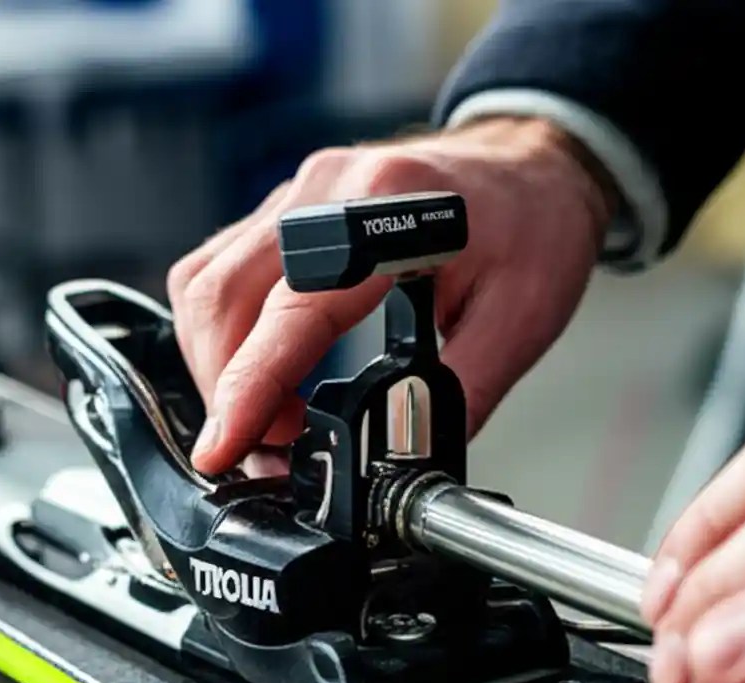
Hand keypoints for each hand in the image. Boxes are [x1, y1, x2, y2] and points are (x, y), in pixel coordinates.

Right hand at [168, 117, 612, 473]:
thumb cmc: (536, 225)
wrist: (536, 165)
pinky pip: (221, 269)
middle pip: (221, 296)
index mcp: (385, 212)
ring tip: (277, 417)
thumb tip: (404, 455)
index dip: (247, 389)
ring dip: (221, 364)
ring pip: (207, 283)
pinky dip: (228, 333)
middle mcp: (325, 191)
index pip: (289, 311)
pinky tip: (268, 369)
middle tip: (273, 450)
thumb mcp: (522, 319)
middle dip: (226, 390)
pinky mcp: (287, 206)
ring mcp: (298, 192)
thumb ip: (460, 391)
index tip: (224, 448)